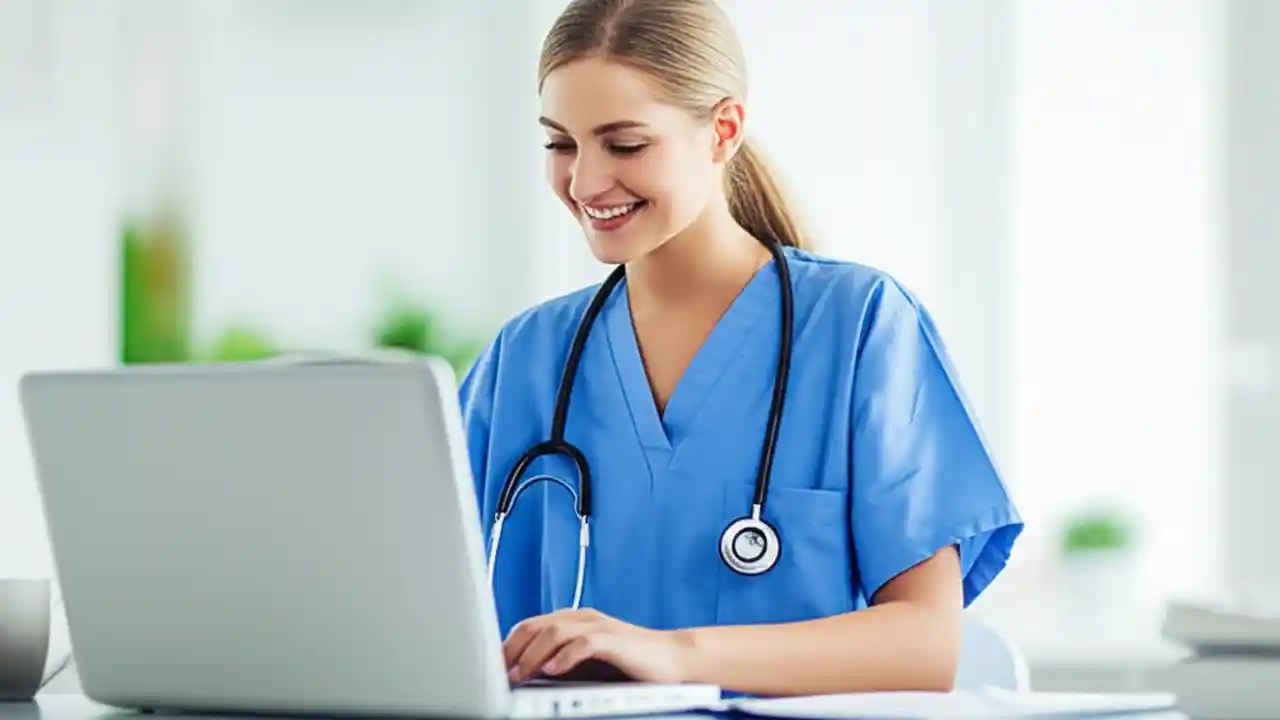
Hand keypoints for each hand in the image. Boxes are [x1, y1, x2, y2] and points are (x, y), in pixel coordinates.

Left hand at [503, 608, 691, 684]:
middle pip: (537, 625)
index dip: (509, 644)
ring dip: (533, 654)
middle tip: (499, 672)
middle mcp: (583, 618)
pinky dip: (565, 656)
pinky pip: (584, 643)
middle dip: (514, 649)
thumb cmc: (631, 663)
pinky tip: (553, 670)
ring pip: (555, 631)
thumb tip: (525, 673)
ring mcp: (599, 626)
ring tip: (520, 675)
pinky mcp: (615, 640)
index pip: (531, 625)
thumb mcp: (588, 662)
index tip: (493, 666)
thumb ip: (561, 660)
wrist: (673, 660)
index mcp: (574, 621)